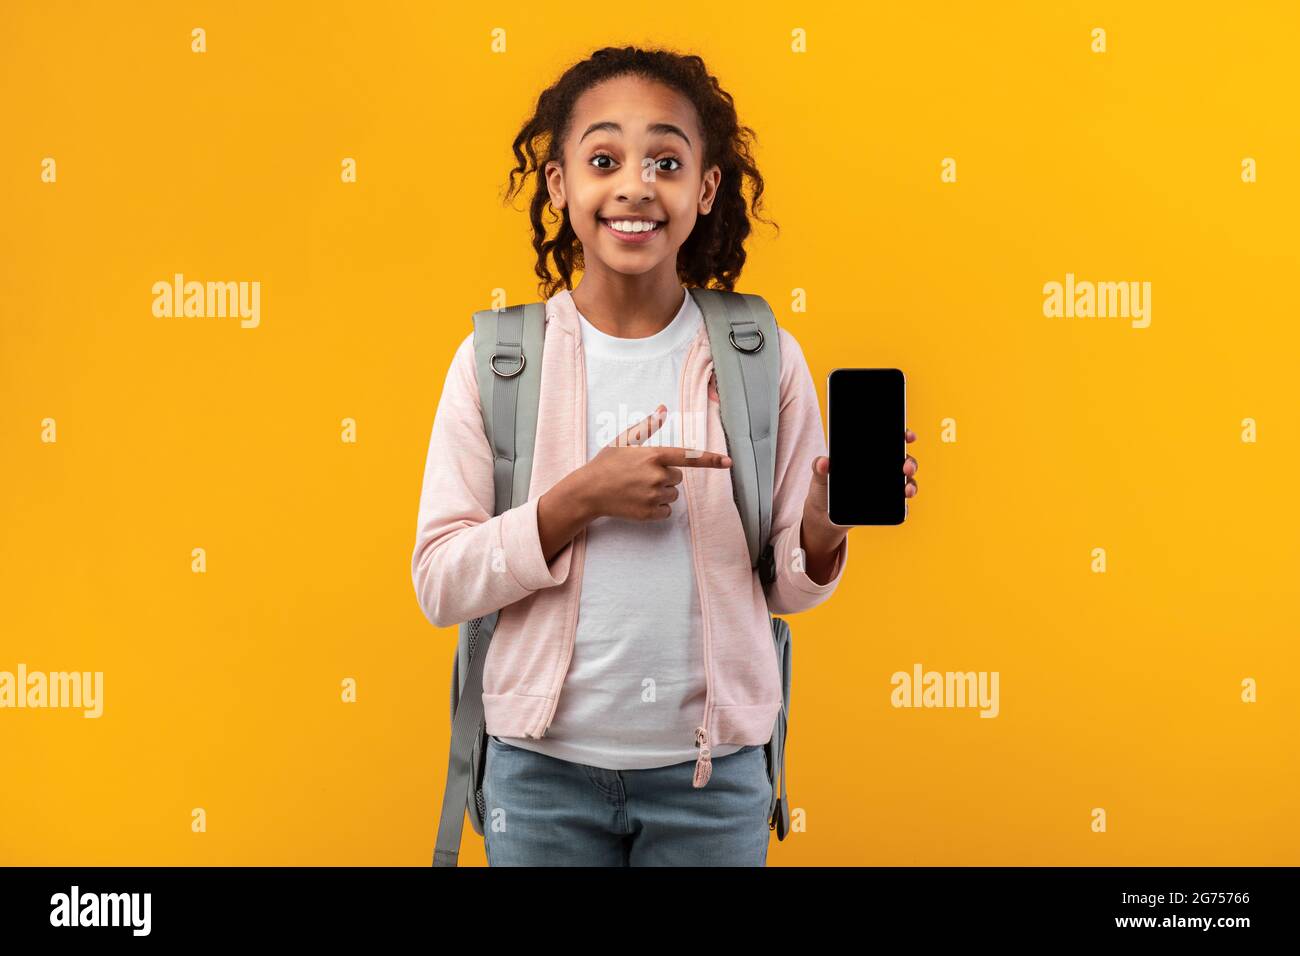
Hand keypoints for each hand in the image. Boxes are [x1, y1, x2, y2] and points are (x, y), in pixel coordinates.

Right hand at [579, 404, 732, 521]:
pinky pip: (666, 510)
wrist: (588, 491)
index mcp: (654, 455)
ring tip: (638, 488)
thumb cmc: (606, 463)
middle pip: (678, 477)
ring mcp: (653, 496)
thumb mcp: (624, 440)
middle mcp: (657, 476)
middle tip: (641, 475)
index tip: (729, 463)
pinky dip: (657, 507)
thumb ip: (647, 426)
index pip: (689, 457)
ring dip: (661, 492)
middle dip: (665, 476)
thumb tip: (662, 408)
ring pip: (673, 494)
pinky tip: (639, 501)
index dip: (710, 460)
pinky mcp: (649, 513)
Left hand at [804, 427, 917, 537]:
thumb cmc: (824, 489)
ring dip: (911, 484)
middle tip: (906, 467)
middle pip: (903, 460)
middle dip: (910, 462)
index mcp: (869, 456)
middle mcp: (883, 469)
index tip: (907, 435)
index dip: (902, 435)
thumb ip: (819, 467)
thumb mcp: (819, 476)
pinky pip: (901, 504)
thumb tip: (822, 462)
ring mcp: (887, 487)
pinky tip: (903, 504)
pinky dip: (905, 505)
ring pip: (906, 481)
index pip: (890, 441)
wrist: (824, 516)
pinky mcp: (887, 506)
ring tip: (906, 490)